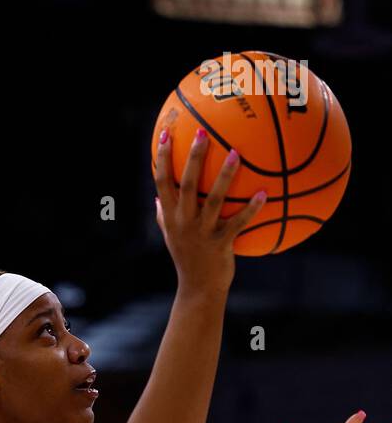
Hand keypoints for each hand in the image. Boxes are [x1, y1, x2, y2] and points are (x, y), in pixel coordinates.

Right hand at [154, 128, 267, 297]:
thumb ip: (163, 216)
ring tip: (236, 152)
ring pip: (214, 200)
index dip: (161, 158)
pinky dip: (252, 208)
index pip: (162, 183)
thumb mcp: (170, 237)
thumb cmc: (186, 260)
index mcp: (171, 218)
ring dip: (225, 176)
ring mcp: (202, 233)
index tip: (164, 133)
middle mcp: (184, 223)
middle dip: (192, 157)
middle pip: (186, 184)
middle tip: (201, 132)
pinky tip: (264, 193)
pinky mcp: (221, 244)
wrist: (198, 290)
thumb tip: (157, 198)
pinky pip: (239, 222)